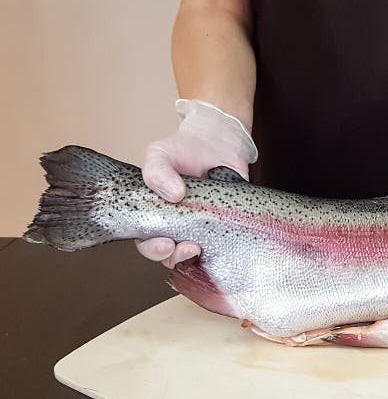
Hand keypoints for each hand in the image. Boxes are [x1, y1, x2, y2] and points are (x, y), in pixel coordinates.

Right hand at [136, 99, 257, 267]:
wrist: (218, 141)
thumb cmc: (183, 150)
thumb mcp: (160, 154)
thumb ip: (156, 171)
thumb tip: (173, 194)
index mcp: (156, 215)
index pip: (148, 242)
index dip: (153, 249)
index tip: (164, 243)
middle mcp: (179, 226)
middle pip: (171, 256)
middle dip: (174, 257)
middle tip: (185, 247)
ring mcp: (204, 229)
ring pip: (197, 256)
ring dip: (196, 257)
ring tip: (199, 247)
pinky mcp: (228, 226)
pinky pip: (227, 245)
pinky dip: (225, 248)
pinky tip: (225, 238)